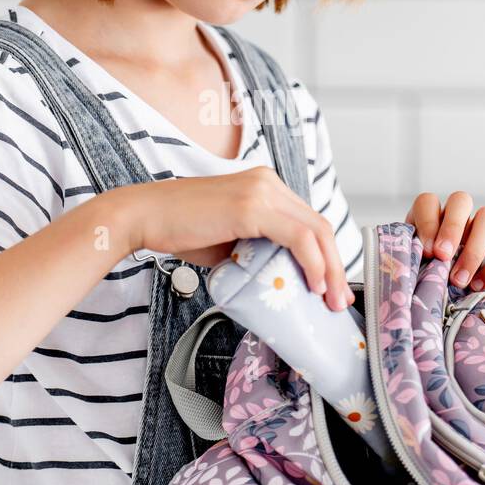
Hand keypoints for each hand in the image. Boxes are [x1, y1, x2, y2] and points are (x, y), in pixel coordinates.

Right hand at [113, 166, 354, 312]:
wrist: (144, 216)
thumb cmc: (179, 229)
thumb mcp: (228, 240)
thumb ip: (254, 250)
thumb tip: (275, 280)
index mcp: (266, 186)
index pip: (309, 221)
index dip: (327, 255)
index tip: (332, 287)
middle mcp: (269, 182)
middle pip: (319, 225)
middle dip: (336, 266)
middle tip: (340, 301)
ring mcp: (262, 191)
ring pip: (316, 230)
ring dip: (330, 269)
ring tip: (331, 300)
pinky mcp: (251, 206)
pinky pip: (297, 236)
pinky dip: (312, 262)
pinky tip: (315, 283)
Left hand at [404, 191, 484, 291]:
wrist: (437, 299)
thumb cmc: (419, 278)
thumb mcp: (410, 265)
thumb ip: (408, 259)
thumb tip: (405, 264)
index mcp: (429, 216)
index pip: (428, 201)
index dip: (427, 221)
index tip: (426, 250)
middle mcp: (457, 218)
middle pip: (461, 200)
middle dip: (452, 228)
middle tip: (442, 257)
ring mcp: (481, 232)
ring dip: (474, 248)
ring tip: (459, 280)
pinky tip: (479, 285)